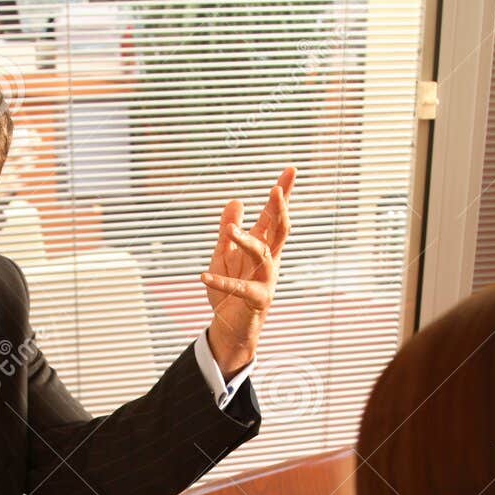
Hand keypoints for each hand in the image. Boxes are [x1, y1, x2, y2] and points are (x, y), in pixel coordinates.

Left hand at [203, 166, 294, 373]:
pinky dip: (221, 282)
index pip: (274, 216)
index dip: (283, 193)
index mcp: (262, 246)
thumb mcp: (225, 254)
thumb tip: (237, 200)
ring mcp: (266, 279)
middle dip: (280, 210)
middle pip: (280, 230)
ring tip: (229, 230)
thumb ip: (229, 229)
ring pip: (262, 254)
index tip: (291, 170)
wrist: (229, 325)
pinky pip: (239, 288)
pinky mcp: (257, 299)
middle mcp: (269, 260)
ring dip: (246, 241)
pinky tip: (204, 276)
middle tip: (277, 190)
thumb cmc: (229, 289)